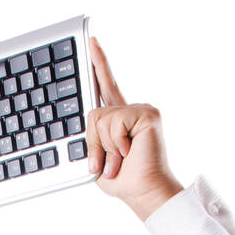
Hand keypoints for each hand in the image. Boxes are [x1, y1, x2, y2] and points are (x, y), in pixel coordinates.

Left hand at [86, 37, 183, 219]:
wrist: (144, 192)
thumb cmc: (124, 180)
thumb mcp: (96, 159)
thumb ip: (89, 138)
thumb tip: (88, 123)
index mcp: (118, 120)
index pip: (105, 87)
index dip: (99, 64)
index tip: (92, 42)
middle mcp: (130, 111)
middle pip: (95, 112)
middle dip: (94, 142)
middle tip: (108, 162)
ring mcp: (140, 110)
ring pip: (101, 118)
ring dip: (105, 146)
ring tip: (121, 160)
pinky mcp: (146, 113)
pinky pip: (115, 122)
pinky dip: (116, 143)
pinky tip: (129, 152)